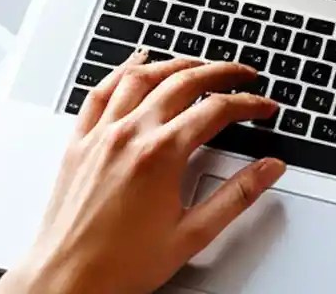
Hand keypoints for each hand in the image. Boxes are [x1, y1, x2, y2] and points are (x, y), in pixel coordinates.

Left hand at [0, 49, 285, 293]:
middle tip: (242, 73)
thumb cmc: (122, 264)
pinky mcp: (79, 141)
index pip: (216, 111)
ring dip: (176, 63)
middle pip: (183, 82)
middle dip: (221, 72)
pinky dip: (122, 70)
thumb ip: (236, 196)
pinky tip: (137, 63)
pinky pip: (100, 91)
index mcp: (162, 154)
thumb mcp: (193, 234)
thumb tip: (268, 169)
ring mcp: (101, 134)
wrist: (67, 279)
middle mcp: (130, 134)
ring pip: (142, 77)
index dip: (248, 104)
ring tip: (199, 63)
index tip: (263, 106)